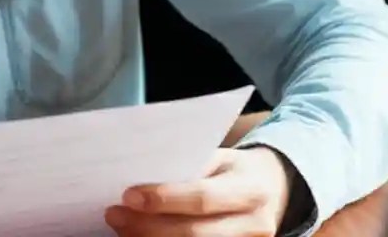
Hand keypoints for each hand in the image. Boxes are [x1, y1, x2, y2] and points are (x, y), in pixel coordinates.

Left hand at [105, 148, 291, 235]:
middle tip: (115, 215)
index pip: (203, 197)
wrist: (273, 190)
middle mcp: (255, 224)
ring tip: (122, 229)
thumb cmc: (234, 170)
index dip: (165, 198)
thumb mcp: (221, 158)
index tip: (129, 195)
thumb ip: (190, 165)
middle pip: (195, 233)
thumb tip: (141, 174)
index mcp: (250, 189)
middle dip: (148, 226)